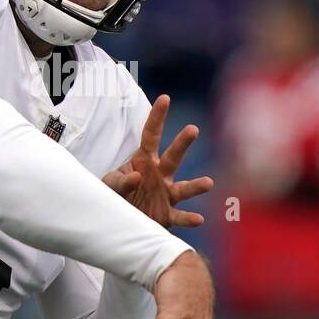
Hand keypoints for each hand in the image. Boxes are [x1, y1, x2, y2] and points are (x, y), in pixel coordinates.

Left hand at [101, 94, 213, 228]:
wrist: (121, 220)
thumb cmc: (118, 195)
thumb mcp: (110, 185)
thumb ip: (120, 181)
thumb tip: (136, 176)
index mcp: (144, 160)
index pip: (151, 135)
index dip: (157, 117)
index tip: (165, 98)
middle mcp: (160, 174)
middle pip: (173, 156)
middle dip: (182, 143)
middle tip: (192, 129)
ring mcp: (166, 194)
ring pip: (183, 188)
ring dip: (196, 186)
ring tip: (208, 183)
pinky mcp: (168, 215)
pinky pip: (180, 216)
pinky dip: (189, 219)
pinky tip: (199, 219)